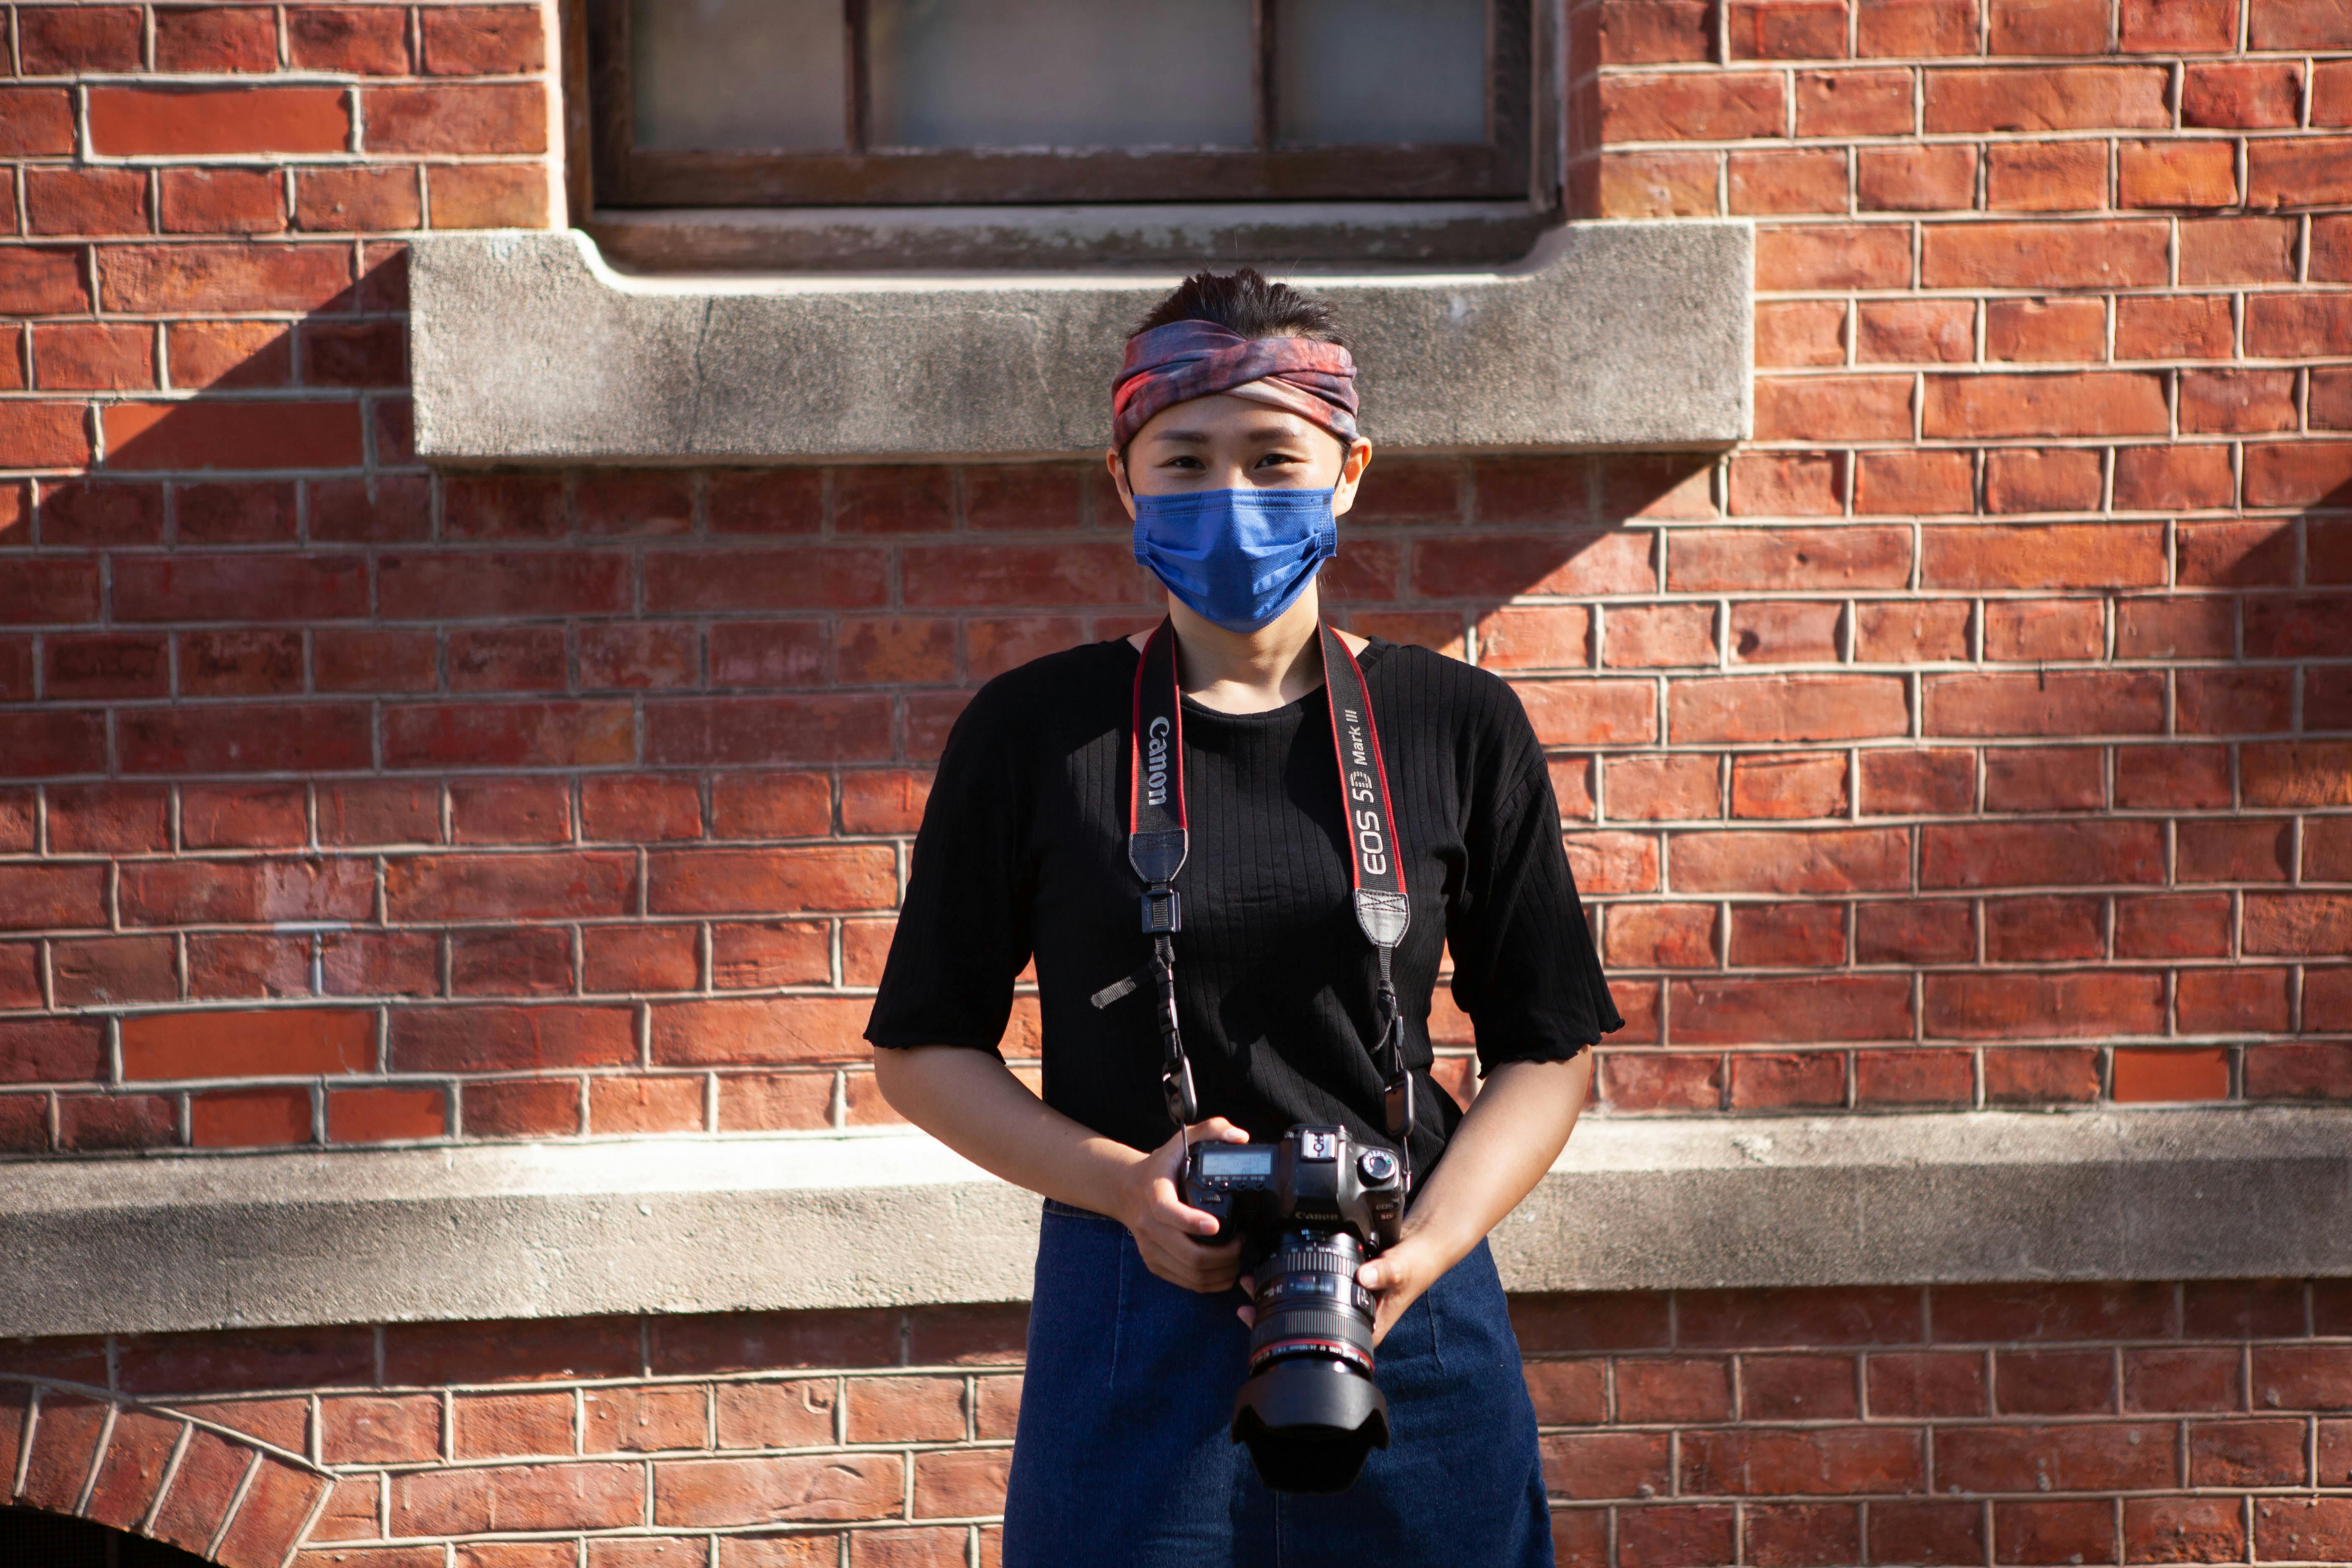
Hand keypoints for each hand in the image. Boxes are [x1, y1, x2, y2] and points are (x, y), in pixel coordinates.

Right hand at [1117, 1117, 1251, 1292]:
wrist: (1125, 1189)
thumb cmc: (1160, 1166)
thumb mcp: (1181, 1140)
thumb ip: (1211, 1129)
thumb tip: (1240, 1137)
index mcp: (1153, 1194)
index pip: (1168, 1212)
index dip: (1192, 1221)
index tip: (1216, 1225)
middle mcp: (1148, 1224)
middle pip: (1187, 1253)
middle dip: (1223, 1255)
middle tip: (1243, 1243)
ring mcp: (1150, 1247)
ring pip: (1189, 1272)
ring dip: (1220, 1271)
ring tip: (1239, 1258)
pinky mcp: (1154, 1262)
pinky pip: (1185, 1282)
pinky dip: (1209, 1282)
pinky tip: (1225, 1271)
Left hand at [1234, 1227, 1463, 1347]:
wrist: (1421, 1248)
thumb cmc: (1416, 1267)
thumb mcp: (1403, 1267)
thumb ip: (1387, 1271)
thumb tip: (1366, 1275)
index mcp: (1365, 1325)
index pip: (1326, 1341)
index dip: (1295, 1341)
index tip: (1265, 1328)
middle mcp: (1350, 1317)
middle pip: (1307, 1326)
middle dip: (1273, 1318)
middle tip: (1245, 1306)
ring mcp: (1343, 1300)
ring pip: (1305, 1305)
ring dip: (1277, 1297)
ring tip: (1248, 1285)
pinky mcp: (1339, 1281)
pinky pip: (1311, 1284)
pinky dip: (1290, 1278)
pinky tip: (1271, 1269)